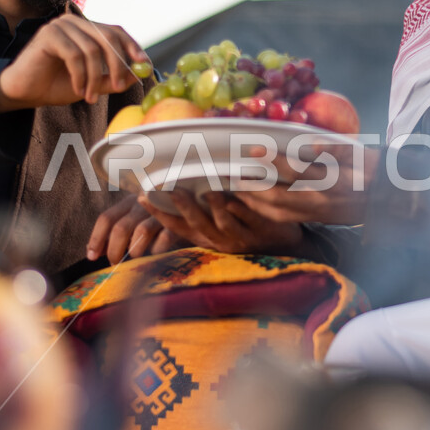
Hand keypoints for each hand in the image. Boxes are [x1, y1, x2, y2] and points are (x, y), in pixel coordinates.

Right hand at [0, 14, 148, 112]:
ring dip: (95, 78)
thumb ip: (112, 78)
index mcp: (86, 29)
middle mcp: (75, 22)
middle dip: (118, 64)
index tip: (145, 65)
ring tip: (90, 97)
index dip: (132, 46)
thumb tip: (138, 75)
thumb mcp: (91, 83)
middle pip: (108, 37)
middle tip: (120, 87)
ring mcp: (60, 25)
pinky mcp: (48, 35)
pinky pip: (74, 55)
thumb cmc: (56, 85)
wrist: (25, 92)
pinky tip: (77, 90)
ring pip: (92, 49)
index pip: (116, 31)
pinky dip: (80, 76)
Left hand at [87, 196, 187, 263]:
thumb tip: (93, 252)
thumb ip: (114, 233)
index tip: (92, 257)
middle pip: (121, 228)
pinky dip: (157, 250)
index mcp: (129, 202)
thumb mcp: (135, 220)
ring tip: (135, 260)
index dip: (96, 239)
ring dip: (135, 252)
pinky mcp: (178, 222)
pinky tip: (156, 254)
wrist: (192, 209)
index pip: (107, 218)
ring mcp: (162, 212)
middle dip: (114, 251)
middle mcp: (144, 204)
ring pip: (141, 232)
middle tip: (114, 263)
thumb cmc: (157, 219)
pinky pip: (164, 239)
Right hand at [138, 190, 304, 255]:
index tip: (144, 197)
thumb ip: (199, 209)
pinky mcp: (263, 231)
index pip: (178, 226)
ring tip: (206, 191)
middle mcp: (220, 241)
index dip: (160, 213)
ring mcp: (242, 238)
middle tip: (171, 190)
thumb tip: (175, 187)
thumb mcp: (219, 222)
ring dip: (214, 208)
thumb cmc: (246, 226)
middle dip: (184, 207)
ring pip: (223, 223)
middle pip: (197, 224)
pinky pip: (250, 220)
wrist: (285, 242)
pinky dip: (240, 210)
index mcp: (207, 237)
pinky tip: (233, 198)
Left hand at [231, 143, 378, 225]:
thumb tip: (311, 145)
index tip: (253, 150)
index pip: (296, 171)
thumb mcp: (357, 154)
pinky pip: (285, 219)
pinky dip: (265, 211)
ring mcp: (317, 213)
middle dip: (253, 187)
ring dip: (255, 202)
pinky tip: (255, 204)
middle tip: (233, 175)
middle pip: (279, 197)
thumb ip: (334, 148)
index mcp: (332, 182)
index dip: (273, 160)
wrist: (387, 199)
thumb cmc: (371, 170)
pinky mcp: (317, 219)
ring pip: (279, 212)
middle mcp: (321, 201)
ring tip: (238, 190)